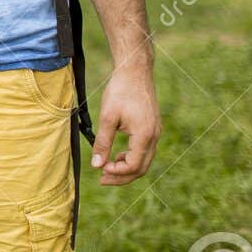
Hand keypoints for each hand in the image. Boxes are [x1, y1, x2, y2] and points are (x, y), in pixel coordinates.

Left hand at [91, 62, 159, 185]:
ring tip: (106, 169)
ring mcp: (155, 132)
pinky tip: (116, 155)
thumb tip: (96, 164)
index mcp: (144, 135)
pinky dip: (131, 157)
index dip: (116, 172)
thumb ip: (103, 142)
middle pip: (141, 167)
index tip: (100, 170)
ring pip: (144, 160)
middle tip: (102, 179)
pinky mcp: (152, 128)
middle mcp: (154, 137)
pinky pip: (144, 150)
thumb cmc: (120, 91)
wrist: (135, 71)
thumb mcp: (107, 117)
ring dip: (126, 168)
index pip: (133, 165)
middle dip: (122, 176)